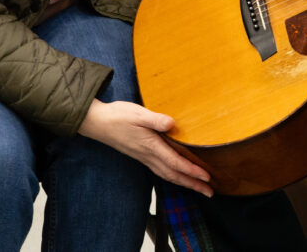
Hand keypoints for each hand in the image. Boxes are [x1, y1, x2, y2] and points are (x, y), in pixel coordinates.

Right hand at [78, 99, 212, 195]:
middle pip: (174, 175)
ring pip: (167, 175)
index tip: (207, 177)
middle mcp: (148, 156)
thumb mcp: (138, 114)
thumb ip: (155, 119)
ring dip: (184, 182)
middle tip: (210, 192)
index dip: (192, 171)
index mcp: (150, 146)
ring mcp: (144, 158)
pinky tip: (177, 176)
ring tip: (198, 187)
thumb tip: (172, 123)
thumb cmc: (118, 116)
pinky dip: (173, 176)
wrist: (96, 123)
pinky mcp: (141, 155)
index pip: (175, 162)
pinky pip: (160, 170)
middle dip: (192, 184)